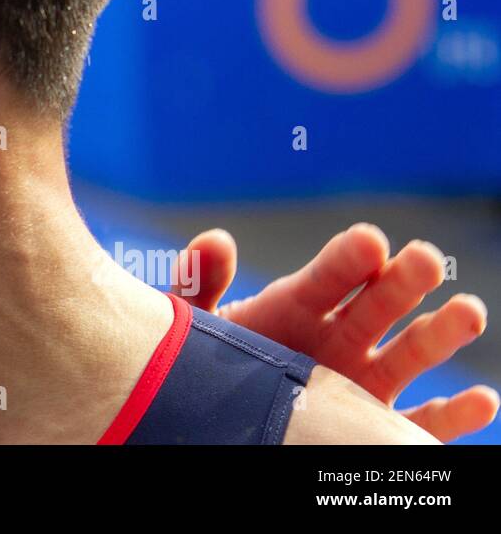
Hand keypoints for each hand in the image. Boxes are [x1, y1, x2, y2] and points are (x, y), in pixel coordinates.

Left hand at [177, 224, 496, 442]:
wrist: (209, 417)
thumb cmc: (202, 362)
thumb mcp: (193, 325)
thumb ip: (198, 285)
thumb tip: (214, 240)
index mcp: (294, 306)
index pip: (326, 277)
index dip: (347, 259)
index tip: (367, 241)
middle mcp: (337, 338)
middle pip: (377, 305)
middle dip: (402, 281)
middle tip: (423, 257)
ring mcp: (361, 380)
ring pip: (409, 355)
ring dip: (440, 333)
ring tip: (468, 311)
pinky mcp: (373, 425)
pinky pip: (418, 425)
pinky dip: (453, 416)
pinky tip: (482, 401)